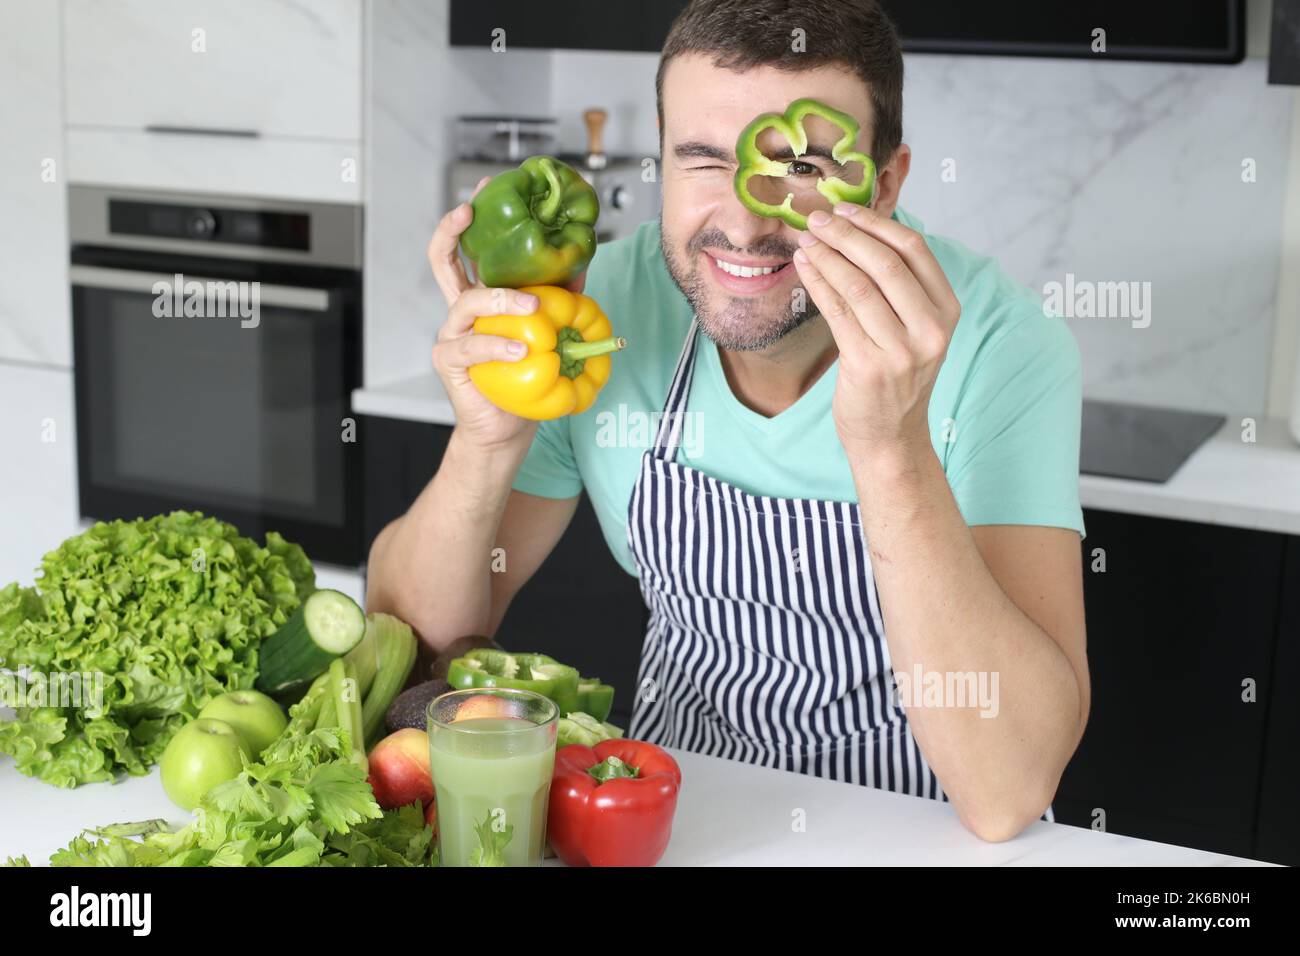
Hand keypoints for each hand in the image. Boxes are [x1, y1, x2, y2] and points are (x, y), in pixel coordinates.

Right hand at [428, 179, 538, 449]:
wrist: (510, 424)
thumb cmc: (528, 374)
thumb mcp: (551, 326)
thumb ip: (561, 291)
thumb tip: (583, 254)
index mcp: (480, 294)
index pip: (468, 248)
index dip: (471, 218)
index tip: (486, 187)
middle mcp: (460, 309)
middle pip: (441, 261)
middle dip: (451, 231)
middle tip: (470, 213)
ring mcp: (451, 333)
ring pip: (465, 302)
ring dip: (500, 300)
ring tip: (532, 309)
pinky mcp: (449, 361)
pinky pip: (471, 347)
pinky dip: (497, 346)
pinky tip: (519, 350)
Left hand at [791, 203, 960, 465]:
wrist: (890, 436)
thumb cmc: (896, 376)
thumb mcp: (913, 329)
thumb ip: (898, 287)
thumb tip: (858, 230)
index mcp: (947, 311)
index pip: (914, 250)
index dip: (876, 223)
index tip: (845, 209)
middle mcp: (930, 329)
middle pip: (885, 263)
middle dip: (845, 235)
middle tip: (816, 219)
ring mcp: (901, 350)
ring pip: (857, 286)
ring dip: (826, 257)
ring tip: (805, 241)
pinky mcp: (868, 366)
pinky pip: (837, 313)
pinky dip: (818, 284)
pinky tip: (804, 268)